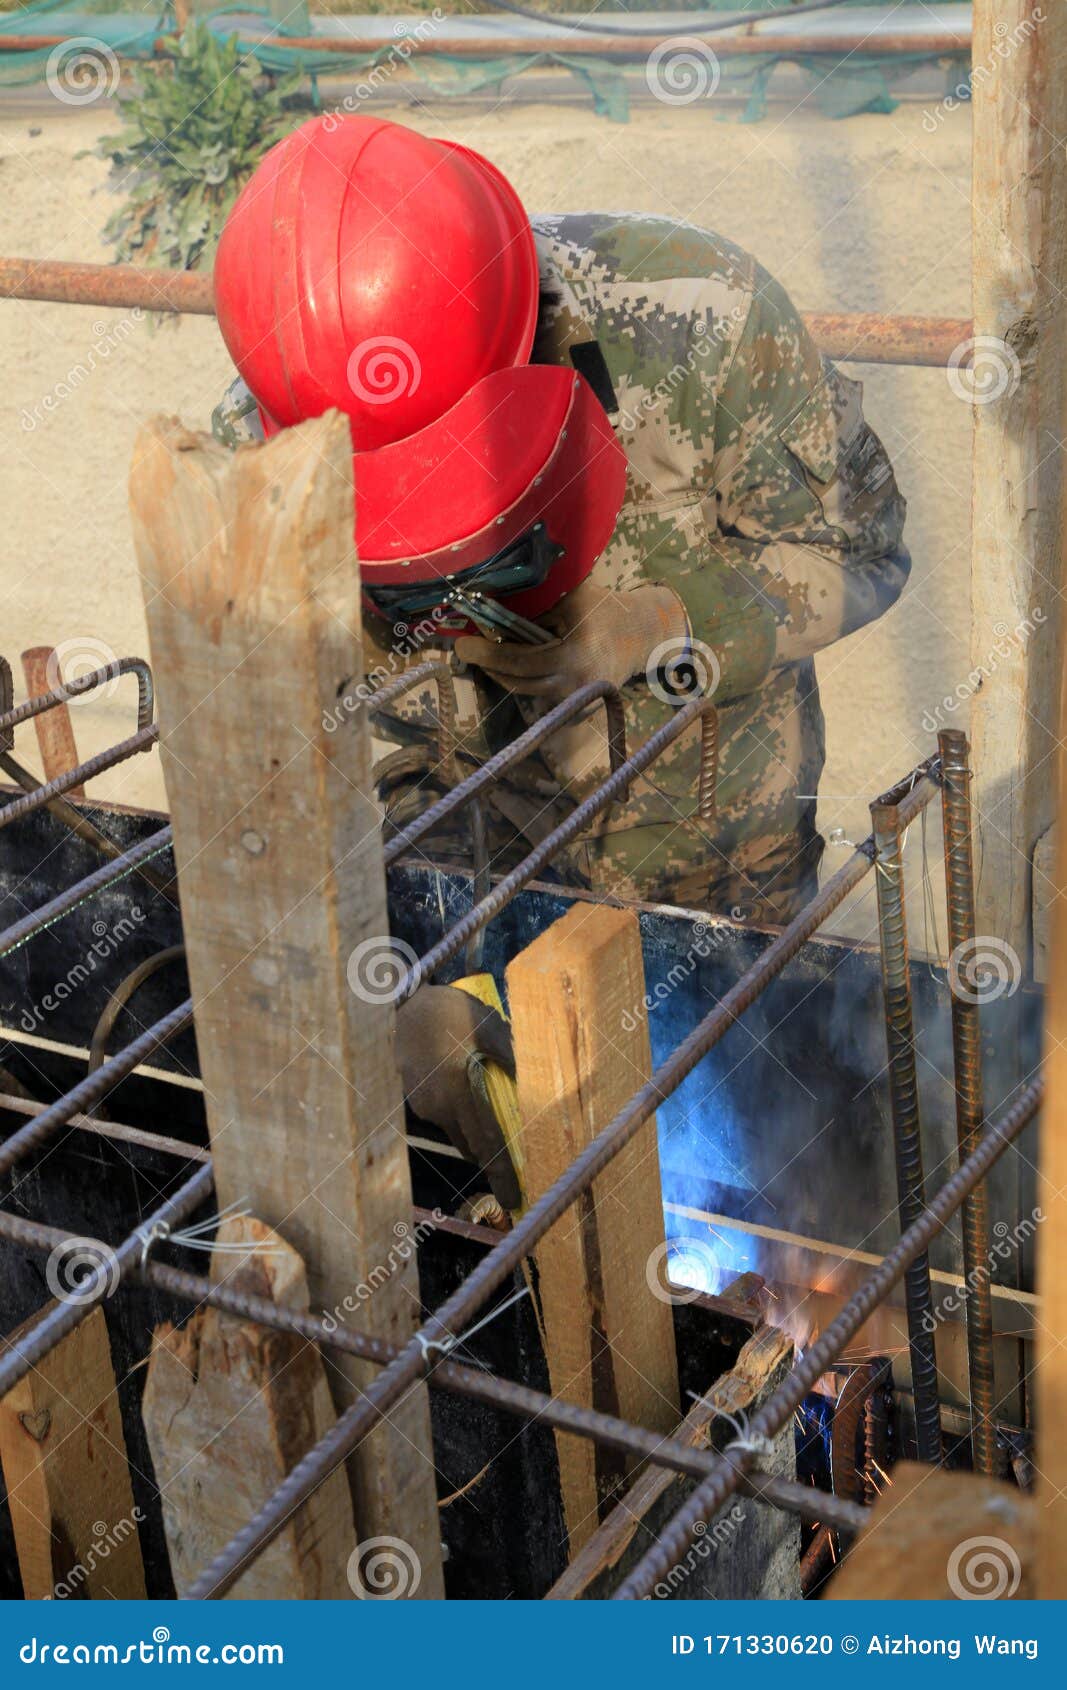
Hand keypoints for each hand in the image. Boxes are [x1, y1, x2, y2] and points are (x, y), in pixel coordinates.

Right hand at [395, 985, 519, 1210]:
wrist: (403, 1004)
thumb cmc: (450, 1013)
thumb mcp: (489, 1028)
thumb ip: (512, 1060)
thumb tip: (535, 1089)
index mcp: (458, 1092)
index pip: (486, 1143)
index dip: (502, 1173)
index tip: (515, 1199)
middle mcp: (439, 1107)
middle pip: (472, 1145)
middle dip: (493, 1159)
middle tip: (515, 1172)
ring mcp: (423, 1105)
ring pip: (458, 1132)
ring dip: (478, 1136)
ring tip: (499, 1134)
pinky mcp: (416, 1098)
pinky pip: (446, 1118)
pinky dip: (463, 1118)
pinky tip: (472, 1101)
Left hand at [454, 580, 687, 701]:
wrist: (640, 635)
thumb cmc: (603, 609)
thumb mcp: (569, 598)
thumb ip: (533, 608)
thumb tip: (489, 611)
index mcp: (574, 657)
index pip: (518, 661)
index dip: (486, 654)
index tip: (461, 645)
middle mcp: (575, 686)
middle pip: (516, 682)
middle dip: (489, 665)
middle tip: (467, 649)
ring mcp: (577, 702)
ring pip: (525, 691)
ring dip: (502, 673)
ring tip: (487, 653)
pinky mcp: (578, 710)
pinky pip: (539, 696)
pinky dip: (523, 680)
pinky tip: (510, 664)